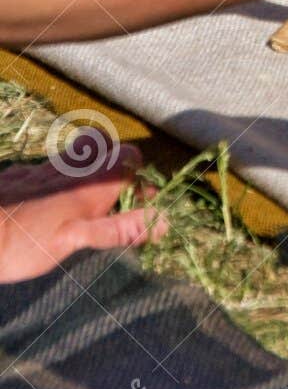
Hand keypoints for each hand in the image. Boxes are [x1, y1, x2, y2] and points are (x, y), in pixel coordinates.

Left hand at [0, 143, 164, 282]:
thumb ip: (120, 229)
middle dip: (117, 165)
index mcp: (91, 182)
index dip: (141, 177)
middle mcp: (72, 167)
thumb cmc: (27, 242)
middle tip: (115, 197)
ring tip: (88, 200)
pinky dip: (62, 179)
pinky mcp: (23, 174)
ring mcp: (46, 167)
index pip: (132, 158)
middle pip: (106, 145)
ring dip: (91, 169)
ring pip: (80, 153)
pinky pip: (52, 167)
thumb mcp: (77, 241)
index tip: (142, 202)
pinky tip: (52, 202)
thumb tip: (162, 222)